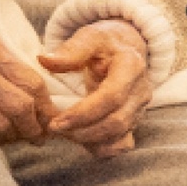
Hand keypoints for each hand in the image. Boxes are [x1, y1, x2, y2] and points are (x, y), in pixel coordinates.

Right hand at [0, 18, 54, 143]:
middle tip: (36, 137)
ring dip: (11, 137)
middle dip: (34, 128)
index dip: (45, 107)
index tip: (49, 120)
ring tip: (11, 139)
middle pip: (21, 105)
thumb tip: (37, 97)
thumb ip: (3, 66)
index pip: (32, 83)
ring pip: (1, 123)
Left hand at [40, 20, 153, 157]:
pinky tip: (81, 142)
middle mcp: (141, 91)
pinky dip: (102, 148)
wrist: (124, 48)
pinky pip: (122, 144)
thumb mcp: (89, 37)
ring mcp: (140, 109)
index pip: (110, 97)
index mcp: (131, 67)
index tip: (56, 122)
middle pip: (116, 122)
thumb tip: (45, 60)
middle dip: (83, 132)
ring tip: (63, 134)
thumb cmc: (104, 43)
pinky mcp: (135, 122)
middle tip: (54, 129)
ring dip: (90, 141)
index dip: (83, 114)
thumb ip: (71, 49)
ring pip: (119, 136)